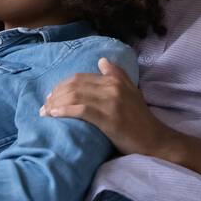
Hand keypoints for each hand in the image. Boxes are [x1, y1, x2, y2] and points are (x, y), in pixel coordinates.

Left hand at [40, 57, 175, 158]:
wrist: (155, 140)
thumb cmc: (140, 119)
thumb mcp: (131, 91)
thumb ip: (117, 75)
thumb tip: (101, 60)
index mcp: (115, 80)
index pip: (80, 77)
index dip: (62, 85)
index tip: (52, 96)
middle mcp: (112, 87)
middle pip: (74, 85)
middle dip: (55, 94)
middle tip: (45, 105)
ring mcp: (111, 102)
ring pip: (75, 96)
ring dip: (55, 103)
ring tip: (46, 112)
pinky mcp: (109, 118)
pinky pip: (80, 110)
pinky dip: (64, 111)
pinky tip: (54, 115)